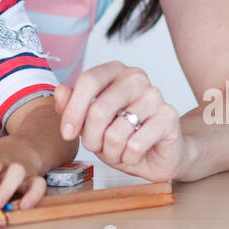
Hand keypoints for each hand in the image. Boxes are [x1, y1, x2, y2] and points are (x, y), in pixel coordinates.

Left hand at [53, 61, 186, 181]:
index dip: (73, 110)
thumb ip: (72, 106)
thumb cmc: (123, 136)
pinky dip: (129, 157)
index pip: (88, 81)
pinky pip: (135, 144)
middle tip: (96, 147)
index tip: (67, 133)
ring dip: (111, 151)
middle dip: (91, 138)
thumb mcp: (90, 123)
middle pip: (99, 109)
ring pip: (115, 132)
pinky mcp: (168, 116)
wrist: (158, 155)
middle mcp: (136, 78)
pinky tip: (135, 154)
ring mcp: (154, 95)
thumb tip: (60, 91)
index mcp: (115, 71)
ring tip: (118, 151)